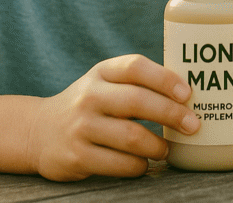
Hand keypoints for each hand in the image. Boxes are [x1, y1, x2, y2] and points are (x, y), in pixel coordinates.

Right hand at [26, 55, 198, 180]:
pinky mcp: (76, 156)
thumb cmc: (90, 105)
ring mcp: (81, 126)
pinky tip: (143, 163)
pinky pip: (119, 164)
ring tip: (166, 148)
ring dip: (158, 145)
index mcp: (102, 72)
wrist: (38, 131)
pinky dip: (139, 166)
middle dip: (171, 114)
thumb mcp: (105, 82)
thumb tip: (190, 95)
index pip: (135, 67)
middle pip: (137, 101)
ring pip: (131, 137)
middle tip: (193, 125)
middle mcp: (89, 96)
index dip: (165, 79)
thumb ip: (139, 82)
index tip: (188, 94)